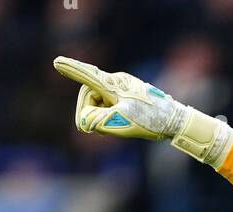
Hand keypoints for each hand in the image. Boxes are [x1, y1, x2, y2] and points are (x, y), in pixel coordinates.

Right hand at [53, 56, 186, 139]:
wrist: (175, 120)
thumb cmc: (151, 120)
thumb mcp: (124, 122)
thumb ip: (100, 121)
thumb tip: (85, 123)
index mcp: (114, 86)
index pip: (88, 77)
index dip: (72, 70)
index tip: (57, 62)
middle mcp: (116, 82)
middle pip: (90, 95)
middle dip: (89, 112)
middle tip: (95, 129)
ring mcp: (122, 88)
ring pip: (99, 102)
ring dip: (100, 116)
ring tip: (114, 127)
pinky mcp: (127, 96)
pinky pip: (109, 105)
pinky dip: (109, 116)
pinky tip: (122, 124)